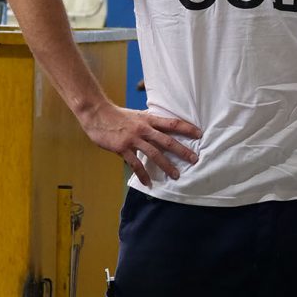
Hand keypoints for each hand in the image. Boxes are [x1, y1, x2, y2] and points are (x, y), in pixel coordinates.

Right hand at [78, 101, 200, 187]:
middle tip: (194, 159)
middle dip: (182, 151)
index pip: (172, 123)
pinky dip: (143, 174)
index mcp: (148, 120)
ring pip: (154, 154)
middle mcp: (144, 129)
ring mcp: (133, 139)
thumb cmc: (117, 115)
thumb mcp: (136, 116)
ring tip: (176, 175)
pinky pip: (135, 164)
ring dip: (166, 166)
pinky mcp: (123, 148)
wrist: (97, 114)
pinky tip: (149, 183)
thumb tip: (161, 130)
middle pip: (167, 140)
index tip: (199, 134)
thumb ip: (148, 123)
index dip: (186, 128)